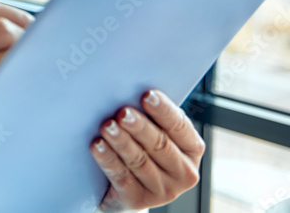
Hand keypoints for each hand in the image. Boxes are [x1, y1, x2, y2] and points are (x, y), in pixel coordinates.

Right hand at [0, 0, 33, 184]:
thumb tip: (32, 30)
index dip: (18, 17)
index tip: (35, 31)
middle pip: (0, 27)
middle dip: (28, 39)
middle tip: (42, 57)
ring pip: (8, 52)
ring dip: (31, 62)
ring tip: (37, 76)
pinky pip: (8, 83)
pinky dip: (26, 85)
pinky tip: (29, 95)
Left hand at [92, 90, 205, 211]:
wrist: (126, 189)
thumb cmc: (142, 149)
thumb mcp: (153, 133)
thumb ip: (150, 116)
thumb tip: (130, 88)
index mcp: (191, 150)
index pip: (179, 127)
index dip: (163, 111)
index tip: (146, 95)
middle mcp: (183, 173)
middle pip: (159, 145)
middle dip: (139, 126)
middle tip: (122, 112)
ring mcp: (163, 191)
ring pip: (140, 161)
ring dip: (121, 142)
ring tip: (107, 126)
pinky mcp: (139, 201)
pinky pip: (122, 178)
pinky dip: (109, 160)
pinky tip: (97, 146)